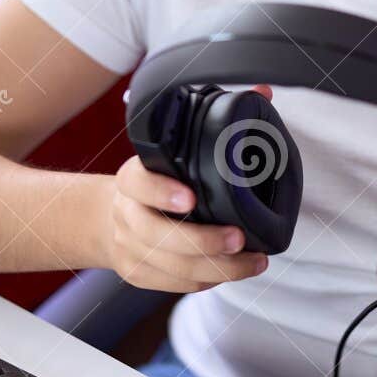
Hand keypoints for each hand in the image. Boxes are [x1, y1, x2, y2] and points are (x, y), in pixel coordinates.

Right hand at [102, 84, 273, 292]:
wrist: (112, 218)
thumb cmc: (160, 178)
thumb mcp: (176, 148)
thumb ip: (219, 119)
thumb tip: (264, 92)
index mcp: (132, 179)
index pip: (138, 182)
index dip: (161, 191)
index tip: (190, 197)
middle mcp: (127, 214)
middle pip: (156, 234)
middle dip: (201, 240)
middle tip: (237, 237)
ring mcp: (130, 246)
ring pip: (170, 265)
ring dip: (215, 268)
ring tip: (251, 260)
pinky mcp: (138, 273)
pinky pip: (174, 283)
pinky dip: (206, 281)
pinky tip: (235, 271)